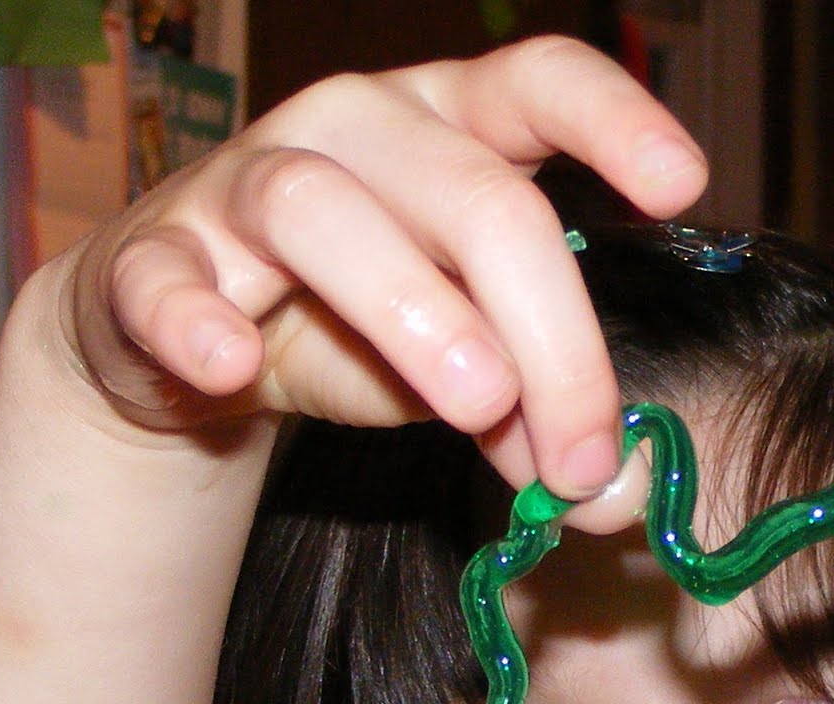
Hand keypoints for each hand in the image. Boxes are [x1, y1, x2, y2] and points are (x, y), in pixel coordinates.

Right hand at [50, 37, 705, 495]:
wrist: (186, 342)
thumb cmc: (349, 327)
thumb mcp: (459, 367)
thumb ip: (529, 415)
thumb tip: (606, 489)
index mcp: (450, 134)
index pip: (536, 83)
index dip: (611, 119)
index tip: (681, 185)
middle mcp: (354, 133)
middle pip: (471, 195)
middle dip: (546, 331)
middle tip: (580, 452)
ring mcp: (243, 185)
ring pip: (323, 209)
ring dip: (411, 309)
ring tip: (475, 402)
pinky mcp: (153, 260)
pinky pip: (165, 275)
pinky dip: (195, 317)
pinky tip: (233, 362)